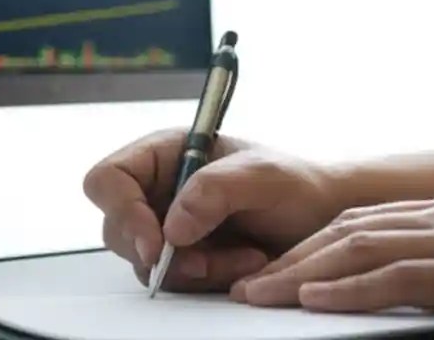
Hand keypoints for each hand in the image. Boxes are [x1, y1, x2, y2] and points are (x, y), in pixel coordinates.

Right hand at [82, 129, 341, 291]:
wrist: (324, 220)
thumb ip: (215, 189)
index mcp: (167, 153)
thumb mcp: (263, 175)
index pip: (110, 178)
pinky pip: (175, 281)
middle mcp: (159, 189)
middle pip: (118, 228)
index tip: (156, 243)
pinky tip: (244, 265)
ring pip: (146, 262)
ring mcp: (169, 226)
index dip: (122, 210)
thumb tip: (172, 226)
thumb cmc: (298, 185)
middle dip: (162, 252)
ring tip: (244, 258)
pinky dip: (208, 280)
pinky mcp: (185, 258)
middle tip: (206, 261)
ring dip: (193, 269)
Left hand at [229, 195, 433, 326]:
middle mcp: (433, 218)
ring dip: (301, 274)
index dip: (308, 246)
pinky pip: (396, 277)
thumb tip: (405, 275)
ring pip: (356, 249)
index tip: (273, 269)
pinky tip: (317, 301)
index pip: (355, 223)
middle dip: (289, 260)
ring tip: (260, 296)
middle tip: (247, 286)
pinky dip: (350, 288)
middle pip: (342, 232)